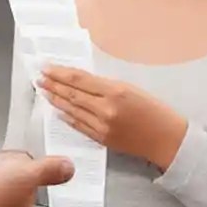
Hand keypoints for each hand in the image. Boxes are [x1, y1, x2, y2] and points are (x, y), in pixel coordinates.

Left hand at [38, 66, 187, 170]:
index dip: (60, 73)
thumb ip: (105, 86)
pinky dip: (67, 117)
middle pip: (72, 94)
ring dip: (56, 100)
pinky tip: (58, 110)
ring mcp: (102, 126)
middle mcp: (105, 109)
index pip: (79, 79)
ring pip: (72, 110)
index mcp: (115, 91)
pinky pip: (79, 126)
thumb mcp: (132, 88)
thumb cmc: (154, 110)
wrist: (167, 139)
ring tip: (44, 91)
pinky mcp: (102, 139)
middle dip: (53, 85)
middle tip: (39, 78)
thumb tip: (81, 81)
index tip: (47, 67)